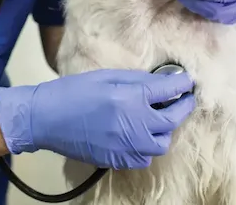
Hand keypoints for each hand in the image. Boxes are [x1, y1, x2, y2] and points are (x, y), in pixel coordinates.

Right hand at [0, 69, 194, 169]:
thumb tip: (160, 82)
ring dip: (165, 130)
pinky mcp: (118, 160)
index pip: (168, 91)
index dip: (182, 84)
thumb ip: (137, 80)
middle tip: (184, 99)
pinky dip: (148, 146)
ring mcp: (127, 147)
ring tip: (159, 118)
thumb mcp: (106, 76)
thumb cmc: (73, 92)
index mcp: (130, 100)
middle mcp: (134, 126)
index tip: (188, 81)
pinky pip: (144, 157)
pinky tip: (140, 134)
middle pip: (172, 120)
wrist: (46, 119)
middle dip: (182, 107)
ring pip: (161, 143)